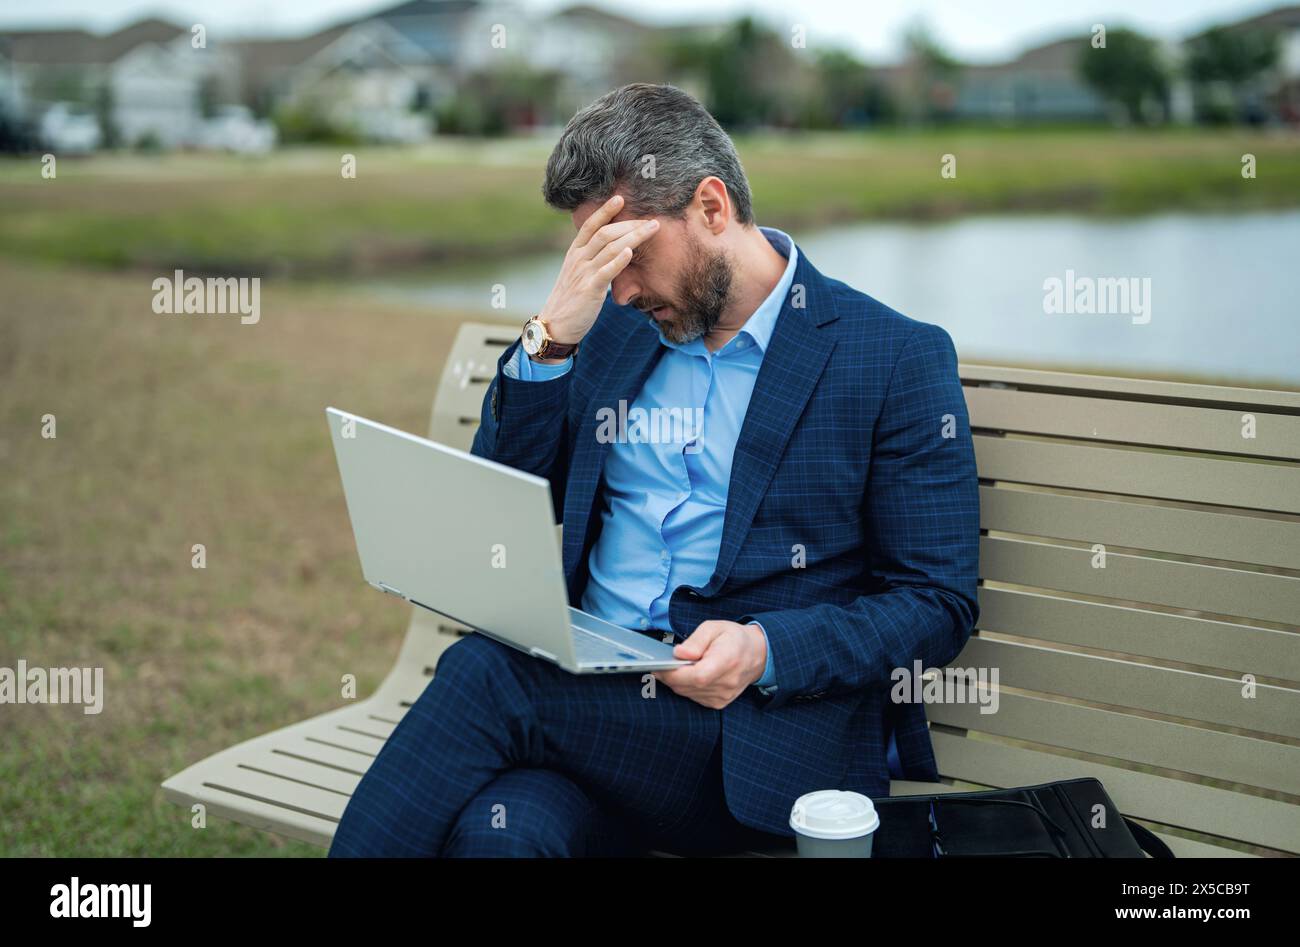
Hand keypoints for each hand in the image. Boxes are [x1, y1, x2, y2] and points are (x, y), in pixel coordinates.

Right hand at [536, 194, 657, 345]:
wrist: (557, 325)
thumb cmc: (572, 300)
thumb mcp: (579, 274)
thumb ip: (593, 260)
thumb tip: (613, 250)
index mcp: (575, 253)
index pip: (590, 225)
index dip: (605, 210)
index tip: (620, 198)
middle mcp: (578, 259)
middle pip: (605, 233)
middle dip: (629, 223)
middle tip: (651, 219)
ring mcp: (583, 273)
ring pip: (609, 247)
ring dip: (633, 236)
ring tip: (651, 228)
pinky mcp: (590, 290)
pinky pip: (606, 271)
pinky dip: (618, 260)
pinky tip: (630, 252)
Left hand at [652, 620, 767, 709]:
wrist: (757, 654)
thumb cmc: (733, 638)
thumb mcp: (714, 627)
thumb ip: (695, 641)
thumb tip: (678, 654)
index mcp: (727, 660)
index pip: (698, 676)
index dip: (675, 673)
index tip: (659, 666)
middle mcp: (727, 682)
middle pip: (688, 686)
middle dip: (669, 676)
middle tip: (659, 664)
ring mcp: (724, 695)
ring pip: (688, 693)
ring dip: (677, 682)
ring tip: (672, 667)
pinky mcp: (719, 702)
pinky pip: (694, 697)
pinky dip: (686, 687)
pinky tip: (686, 675)